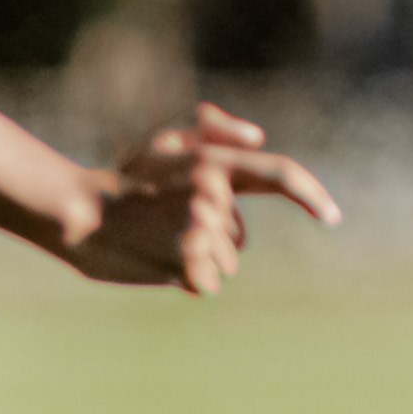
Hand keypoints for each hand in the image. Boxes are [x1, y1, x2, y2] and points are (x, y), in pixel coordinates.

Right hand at [67, 100, 341, 293]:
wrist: (78, 215)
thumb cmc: (126, 181)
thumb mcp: (164, 144)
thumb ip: (212, 130)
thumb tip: (257, 135)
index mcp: (214, 163)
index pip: (280, 173)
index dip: (311, 195)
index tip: (333, 217)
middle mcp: (213, 192)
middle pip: (236, 237)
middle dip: (210, 239)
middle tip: (168, 226)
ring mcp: (200, 228)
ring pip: (226, 263)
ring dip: (200, 259)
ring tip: (160, 242)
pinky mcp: (187, 262)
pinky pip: (209, 282)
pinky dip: (189, 278)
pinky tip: (159, 260)